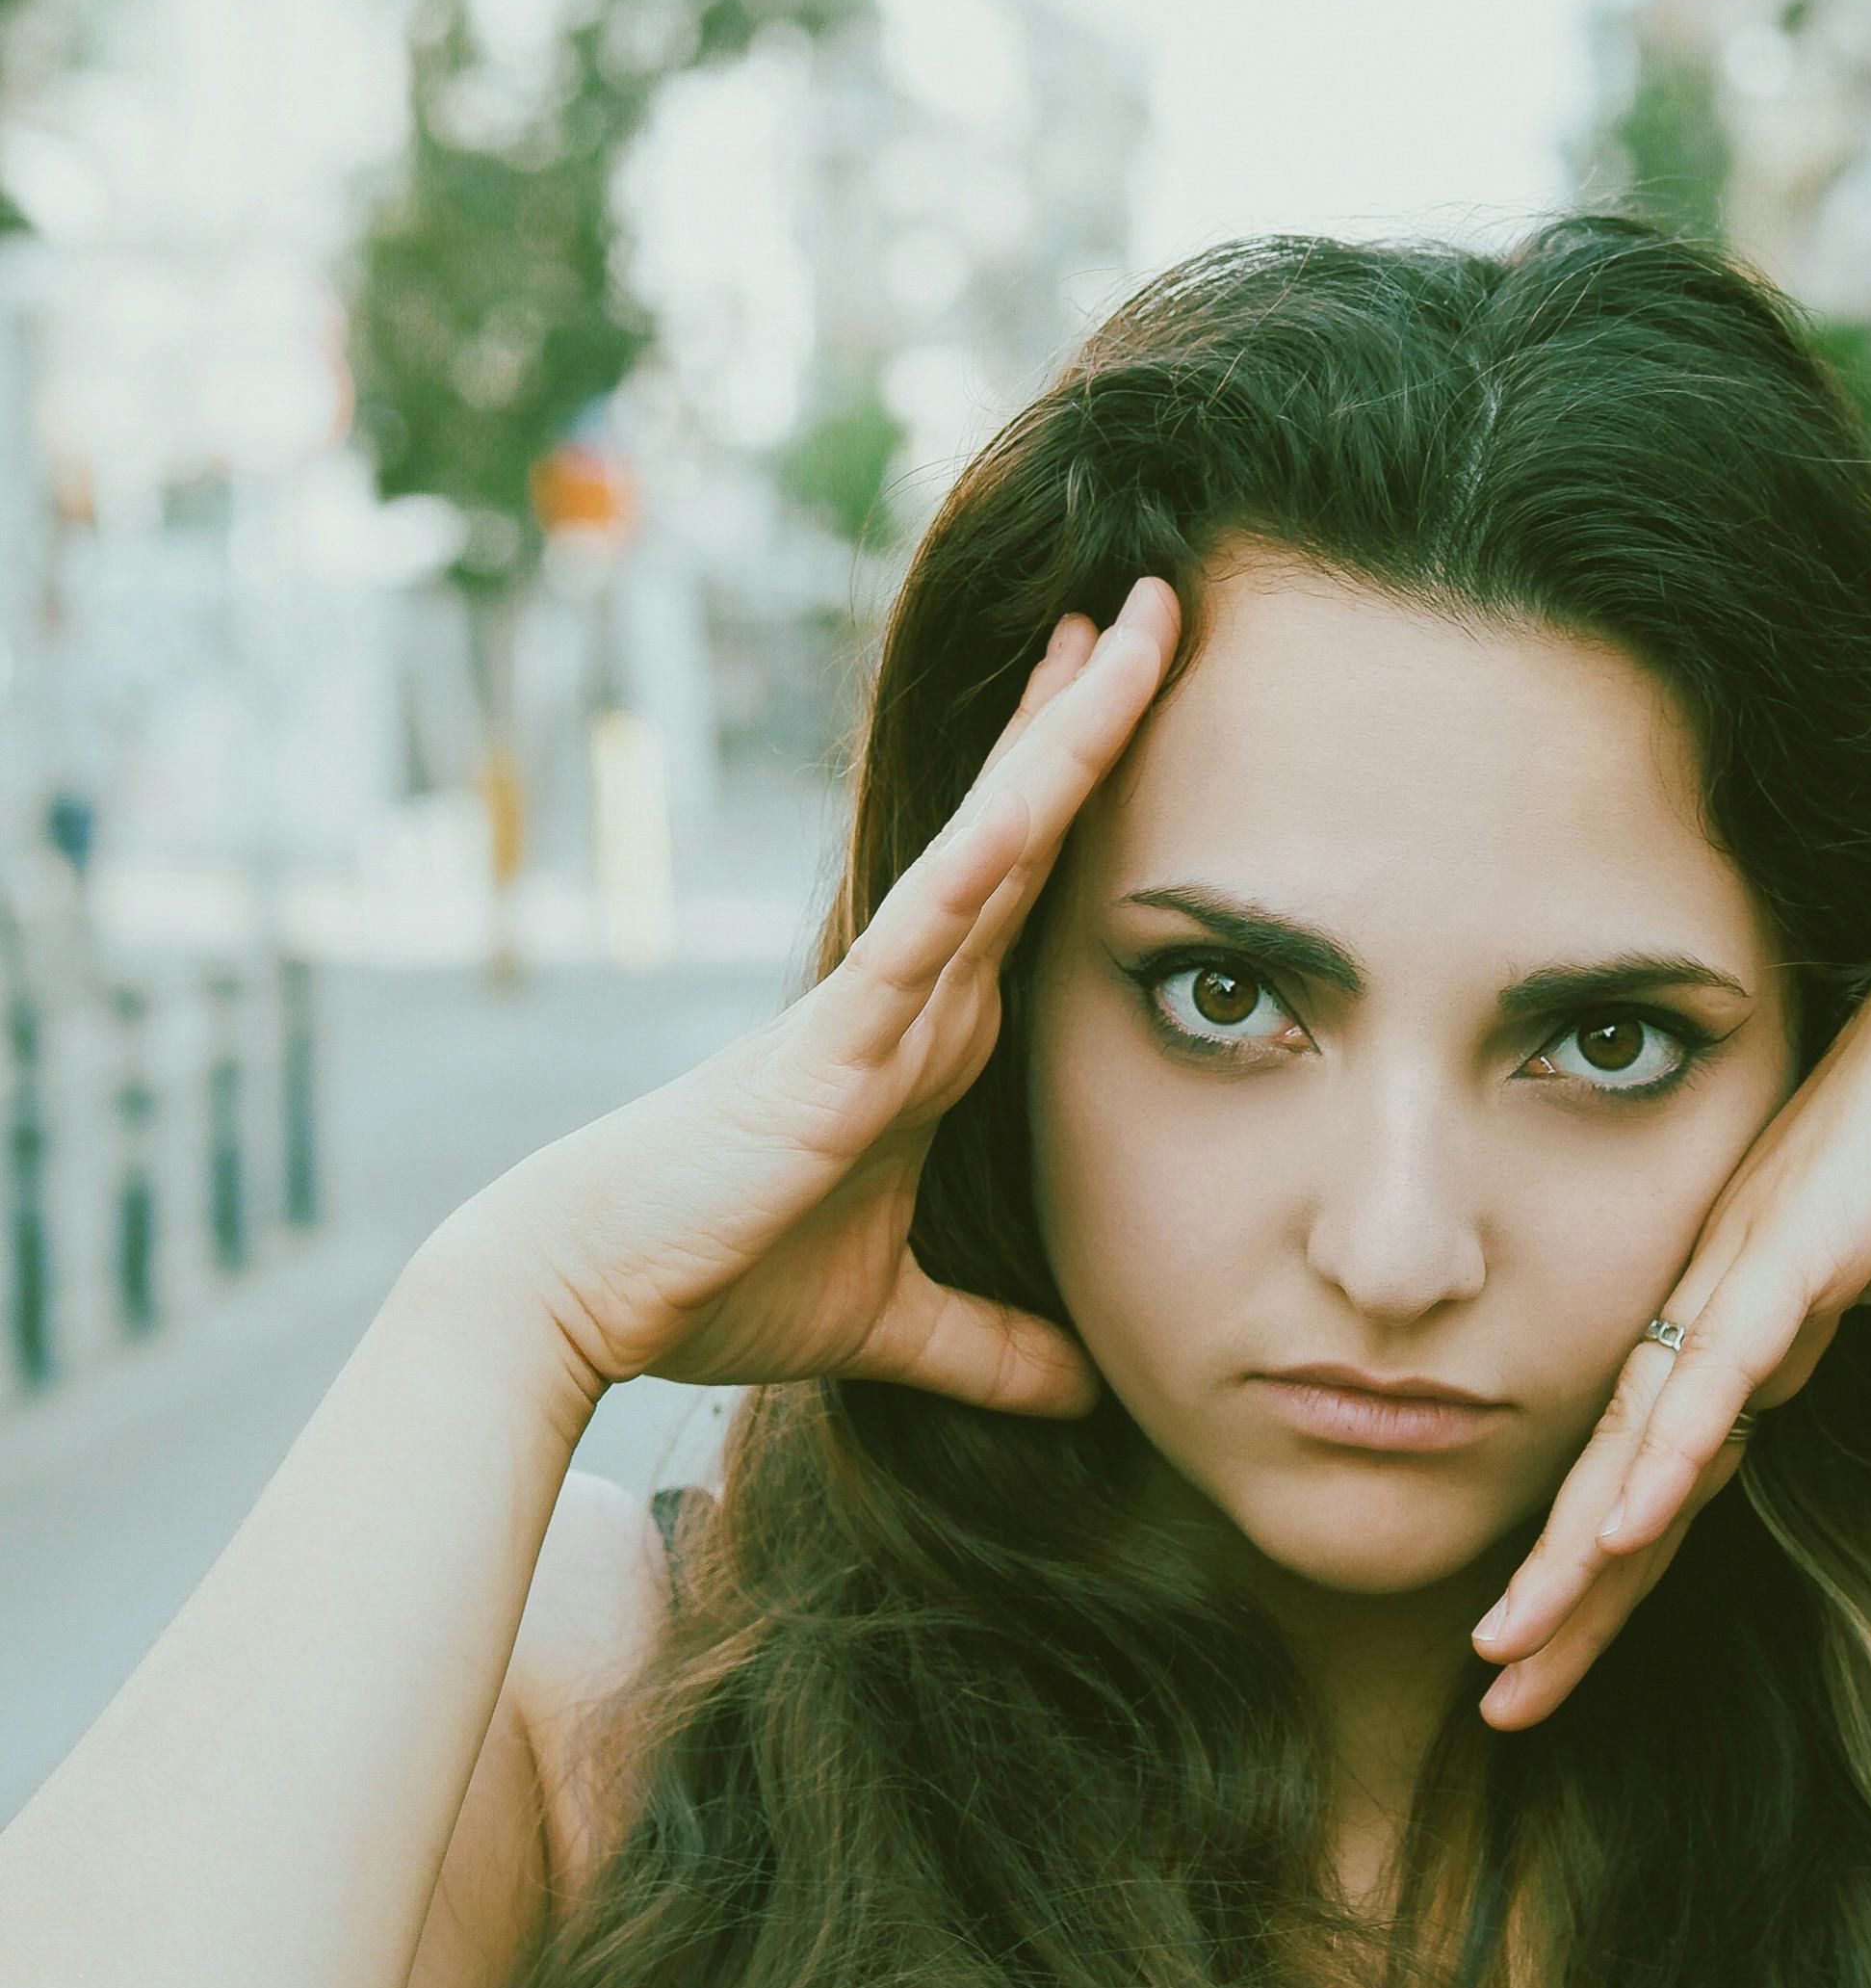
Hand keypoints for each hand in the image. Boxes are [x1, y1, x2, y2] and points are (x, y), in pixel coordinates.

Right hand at [432, 582, 1179, 1415]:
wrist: (592, 1296)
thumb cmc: (719, 1283)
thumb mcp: (895, 1325)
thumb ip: (992, 1347)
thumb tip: (1085, 1388)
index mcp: (931, 1039)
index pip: (1030, 888)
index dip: (1083, 788)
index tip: (1140, 690)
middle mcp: (914, 996)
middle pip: (1030, 827)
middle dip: (1093, 712)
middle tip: (1161, 598)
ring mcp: (878, 1003)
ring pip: (998, 843)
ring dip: (1068, 736)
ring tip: (1130, 622)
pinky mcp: (837, 1038)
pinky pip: (927, 927)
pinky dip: (985, 855)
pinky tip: (1042, 780)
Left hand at [1468, 861, 1870, 1728]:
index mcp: (1755, 1313)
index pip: (1665, 1472)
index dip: (1612, 1575)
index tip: (1557, 1663)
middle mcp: (1721, 1294)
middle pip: (1620, 1473)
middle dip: (1561, 1590)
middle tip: (1497, 1691)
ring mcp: (1747, 1263)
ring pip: (1642, 1432)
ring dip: (1580, 1546)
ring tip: (1512, 1640)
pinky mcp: (1798, 1234)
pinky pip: (1722, 1360)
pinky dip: (1672, 1444)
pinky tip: (1622, 1526)